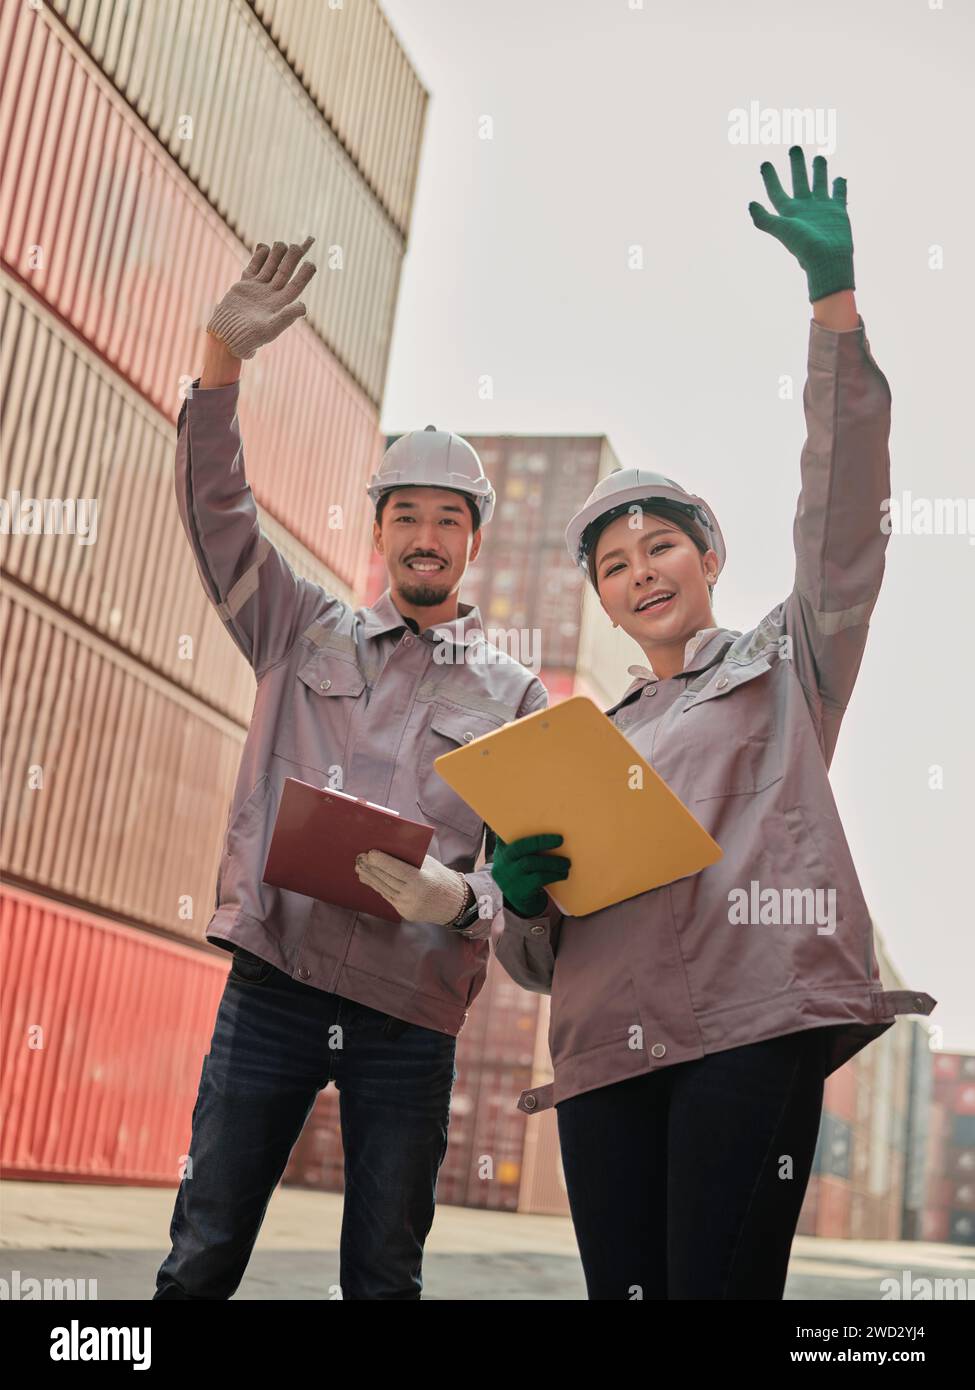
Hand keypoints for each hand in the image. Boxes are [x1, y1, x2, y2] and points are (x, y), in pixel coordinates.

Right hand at [206, 237, 316, 359]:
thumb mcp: (270, 329)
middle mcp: (272, 294)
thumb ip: (286, 317)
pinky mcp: (244, 285)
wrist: (227, 336)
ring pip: (270, 265)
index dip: (305, 275)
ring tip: (281, 244)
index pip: (296, 285)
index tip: (311, 264)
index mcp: (281, 304)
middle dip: (291, 259)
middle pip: (285, 271)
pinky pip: (253, 266)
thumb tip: (304, 306)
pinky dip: (258, 257)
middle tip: (296, 246)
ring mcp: (258, 288)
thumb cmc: (250, 337)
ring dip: (276, 254)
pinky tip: (264, 247)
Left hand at [354, 850, 467, 925]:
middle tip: (359, 858)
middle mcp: (412, 896)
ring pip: (384, 889)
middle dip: (371, 868)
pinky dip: (378, 887)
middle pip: (386, 879)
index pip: (396, 869)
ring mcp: (407, 906)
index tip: (369, 853)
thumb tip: (389, 848)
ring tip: (360, 869)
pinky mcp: (404, 913)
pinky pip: (388, 897)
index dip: (381, 861)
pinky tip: (371, 880)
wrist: (454, 905)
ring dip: (370, 878)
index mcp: (420, 881)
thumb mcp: (430, 864)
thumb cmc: (442, 878)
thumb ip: (411, 858)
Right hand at [490, 833, 570, 916]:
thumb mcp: (518, 859)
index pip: (504, 834)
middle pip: (519, 846)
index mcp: (503, 850)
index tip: (531, 818)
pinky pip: (538, 878)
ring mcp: (509, 877)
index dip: (513, 825)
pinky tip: (563, 874)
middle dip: (540, 841)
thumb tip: (549, 828)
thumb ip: (526, 846)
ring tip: (566, 863)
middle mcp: (502, 862)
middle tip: (560, 839)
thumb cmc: (525, 874)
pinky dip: (553, 875)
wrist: (521, 903)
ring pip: (530, 863)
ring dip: (552, 861)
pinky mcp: (518, 891)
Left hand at [748, 146, 853, 302]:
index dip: (770, 178)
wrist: (828, 259)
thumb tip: (750, 204)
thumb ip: (764, 218)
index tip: (765, 163)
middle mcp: (805, 208)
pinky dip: (839, 185)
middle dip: (796, 165)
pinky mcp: (838, 211)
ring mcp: (822, 209)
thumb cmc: (804, 246)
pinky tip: (839, 177)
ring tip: (819, 157)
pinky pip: (839, 194)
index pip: (776, 191)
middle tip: (794, 148)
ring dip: (819, 170)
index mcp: (789, 212)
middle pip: (799, 181)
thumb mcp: (781, 230)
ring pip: (820, 183)